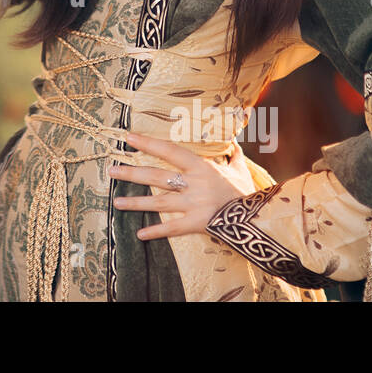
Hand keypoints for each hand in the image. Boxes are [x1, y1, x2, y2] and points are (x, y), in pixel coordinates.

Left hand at [108, 133, 245, 240]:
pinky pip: (172, 229)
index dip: (149, 144)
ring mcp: (194, 205)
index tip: (128, 137)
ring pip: (159, 203)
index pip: (170, 151)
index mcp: (201, 167)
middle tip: (110, 170)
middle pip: (157, 177)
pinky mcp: (197, 224)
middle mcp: (194, 184)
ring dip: (136, 203)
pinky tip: (139, 234)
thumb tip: (235, 143)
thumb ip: (233, 155)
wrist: (260, 218)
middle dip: (132, 173)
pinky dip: (156, 232)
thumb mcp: (239, 170)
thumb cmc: (248, 192)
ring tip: (116, 202)